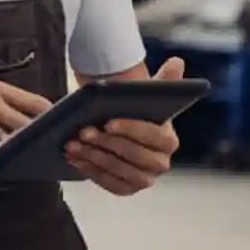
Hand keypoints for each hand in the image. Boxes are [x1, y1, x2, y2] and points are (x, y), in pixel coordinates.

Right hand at [0, 80, 52, 174]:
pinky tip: (4, 167)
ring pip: (18, 141)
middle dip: (39, 140)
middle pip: (31, 123)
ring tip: (27, 162)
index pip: (38, 103)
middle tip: (48, 154)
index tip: (60, 134)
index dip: (51, 120)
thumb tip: (44, 127)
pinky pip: (1, 155)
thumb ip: (9, 113)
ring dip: (23, 153)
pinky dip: (6, 162)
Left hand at [65, 57, 184, 195]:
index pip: (153, 136)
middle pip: (134, 157)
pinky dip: (90, 171)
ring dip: (94, 157)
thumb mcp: (147, 93)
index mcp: (168, 140)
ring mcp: (144, 179)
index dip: (131, 129)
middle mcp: (160, 164)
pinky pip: (108, 183)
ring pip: (119, 171)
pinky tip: (74, 158)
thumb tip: (178, 61)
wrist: (118, 128)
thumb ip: (165, 79)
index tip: (108, 121)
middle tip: (83, 131)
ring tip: (72, 143)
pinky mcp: (126, 188)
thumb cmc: (133, 110)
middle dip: (107, 144)